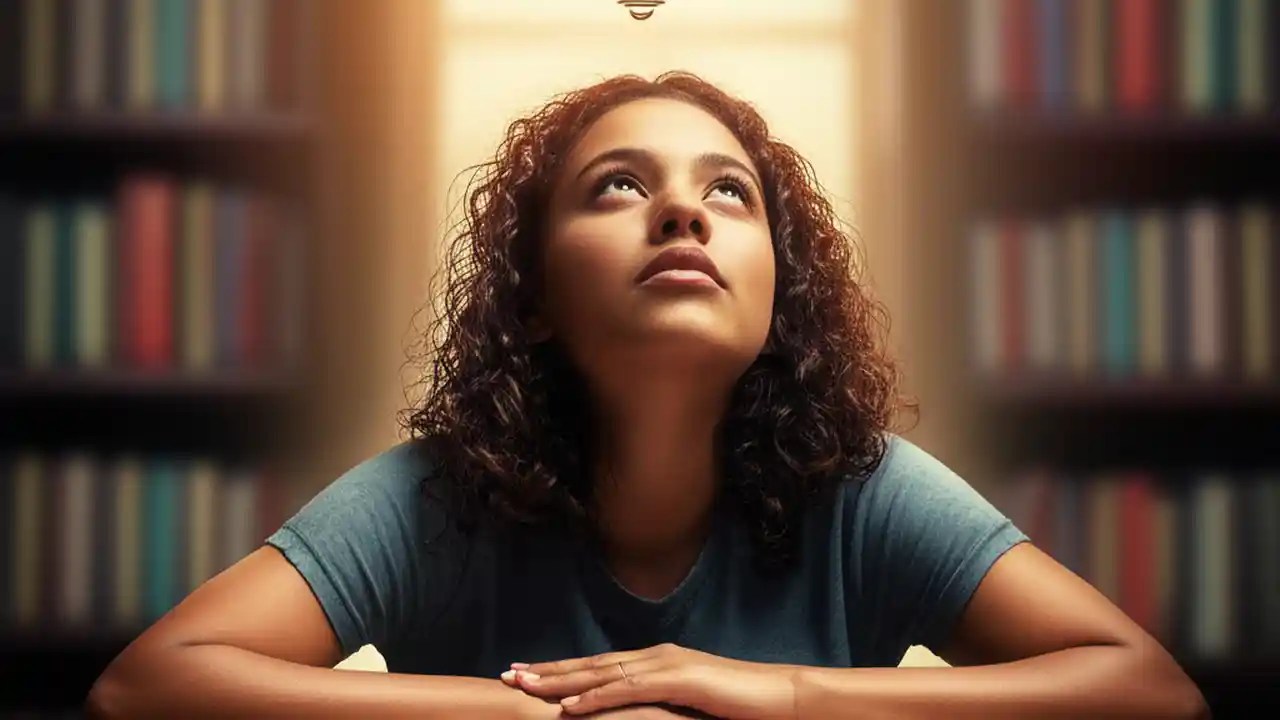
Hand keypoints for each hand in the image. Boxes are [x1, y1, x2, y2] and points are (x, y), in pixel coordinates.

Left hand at [499, 643, 795, 719]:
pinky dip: (594, 700)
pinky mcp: (680, 681)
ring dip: (559, 681)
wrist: (783, 698)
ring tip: (524, 685)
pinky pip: (628, 692)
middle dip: (547, 670)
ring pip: (601, 673)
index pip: (600, 665)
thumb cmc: (741, 707)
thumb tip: (636, 717)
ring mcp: (667, 665)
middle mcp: (656, 657)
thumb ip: (662, 707)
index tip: (528, 674)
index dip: (562, 670)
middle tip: (508, 673)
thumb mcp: (691, 706)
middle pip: (591, 664)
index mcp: (658, 661)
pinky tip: (568, 709)